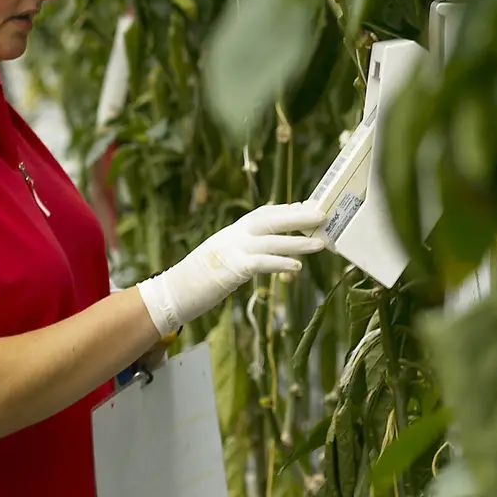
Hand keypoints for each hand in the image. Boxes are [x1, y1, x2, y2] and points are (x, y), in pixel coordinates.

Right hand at [136, 202, 326, 336]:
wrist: (172, 292)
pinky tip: (296, 267)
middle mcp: (233, 236)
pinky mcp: (231, 269)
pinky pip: (260, 263)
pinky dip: (279, 263)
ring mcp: (232, 250)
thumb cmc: (199, 280)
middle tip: (324, 214)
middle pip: (270, 219)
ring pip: (270, 241)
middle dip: (298, 216)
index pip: (264, 214)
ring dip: (297, 241)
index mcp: (232, 232)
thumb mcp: (224, 259)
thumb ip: (244, 253)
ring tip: (320, 243)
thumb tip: (266, 253)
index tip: (310, 204)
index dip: (288, 209)